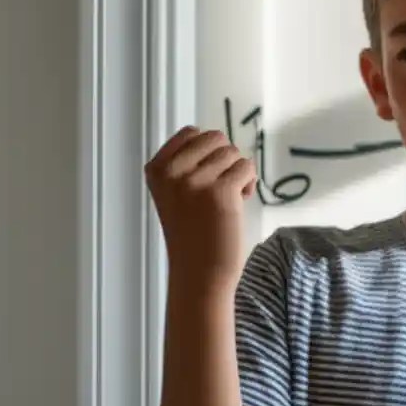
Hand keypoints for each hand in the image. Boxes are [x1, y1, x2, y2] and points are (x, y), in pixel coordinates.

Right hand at [145, 126, 257, 292]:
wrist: (199, 273)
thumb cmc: (192, 234)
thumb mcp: (175, 193)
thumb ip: (186, 165)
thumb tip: (216, 138)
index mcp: (156, 169)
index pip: (190, 133)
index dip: (208, 151)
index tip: (206, 176)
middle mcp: (171, 172)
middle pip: (215, 138)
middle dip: (226, 159)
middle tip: (221, 187)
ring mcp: (195, 180)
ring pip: (234, 153)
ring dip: (238, 174)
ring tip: (228, 199)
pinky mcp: (220, 191)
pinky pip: (247, 167)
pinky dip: (249, 184)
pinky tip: (239, 202)